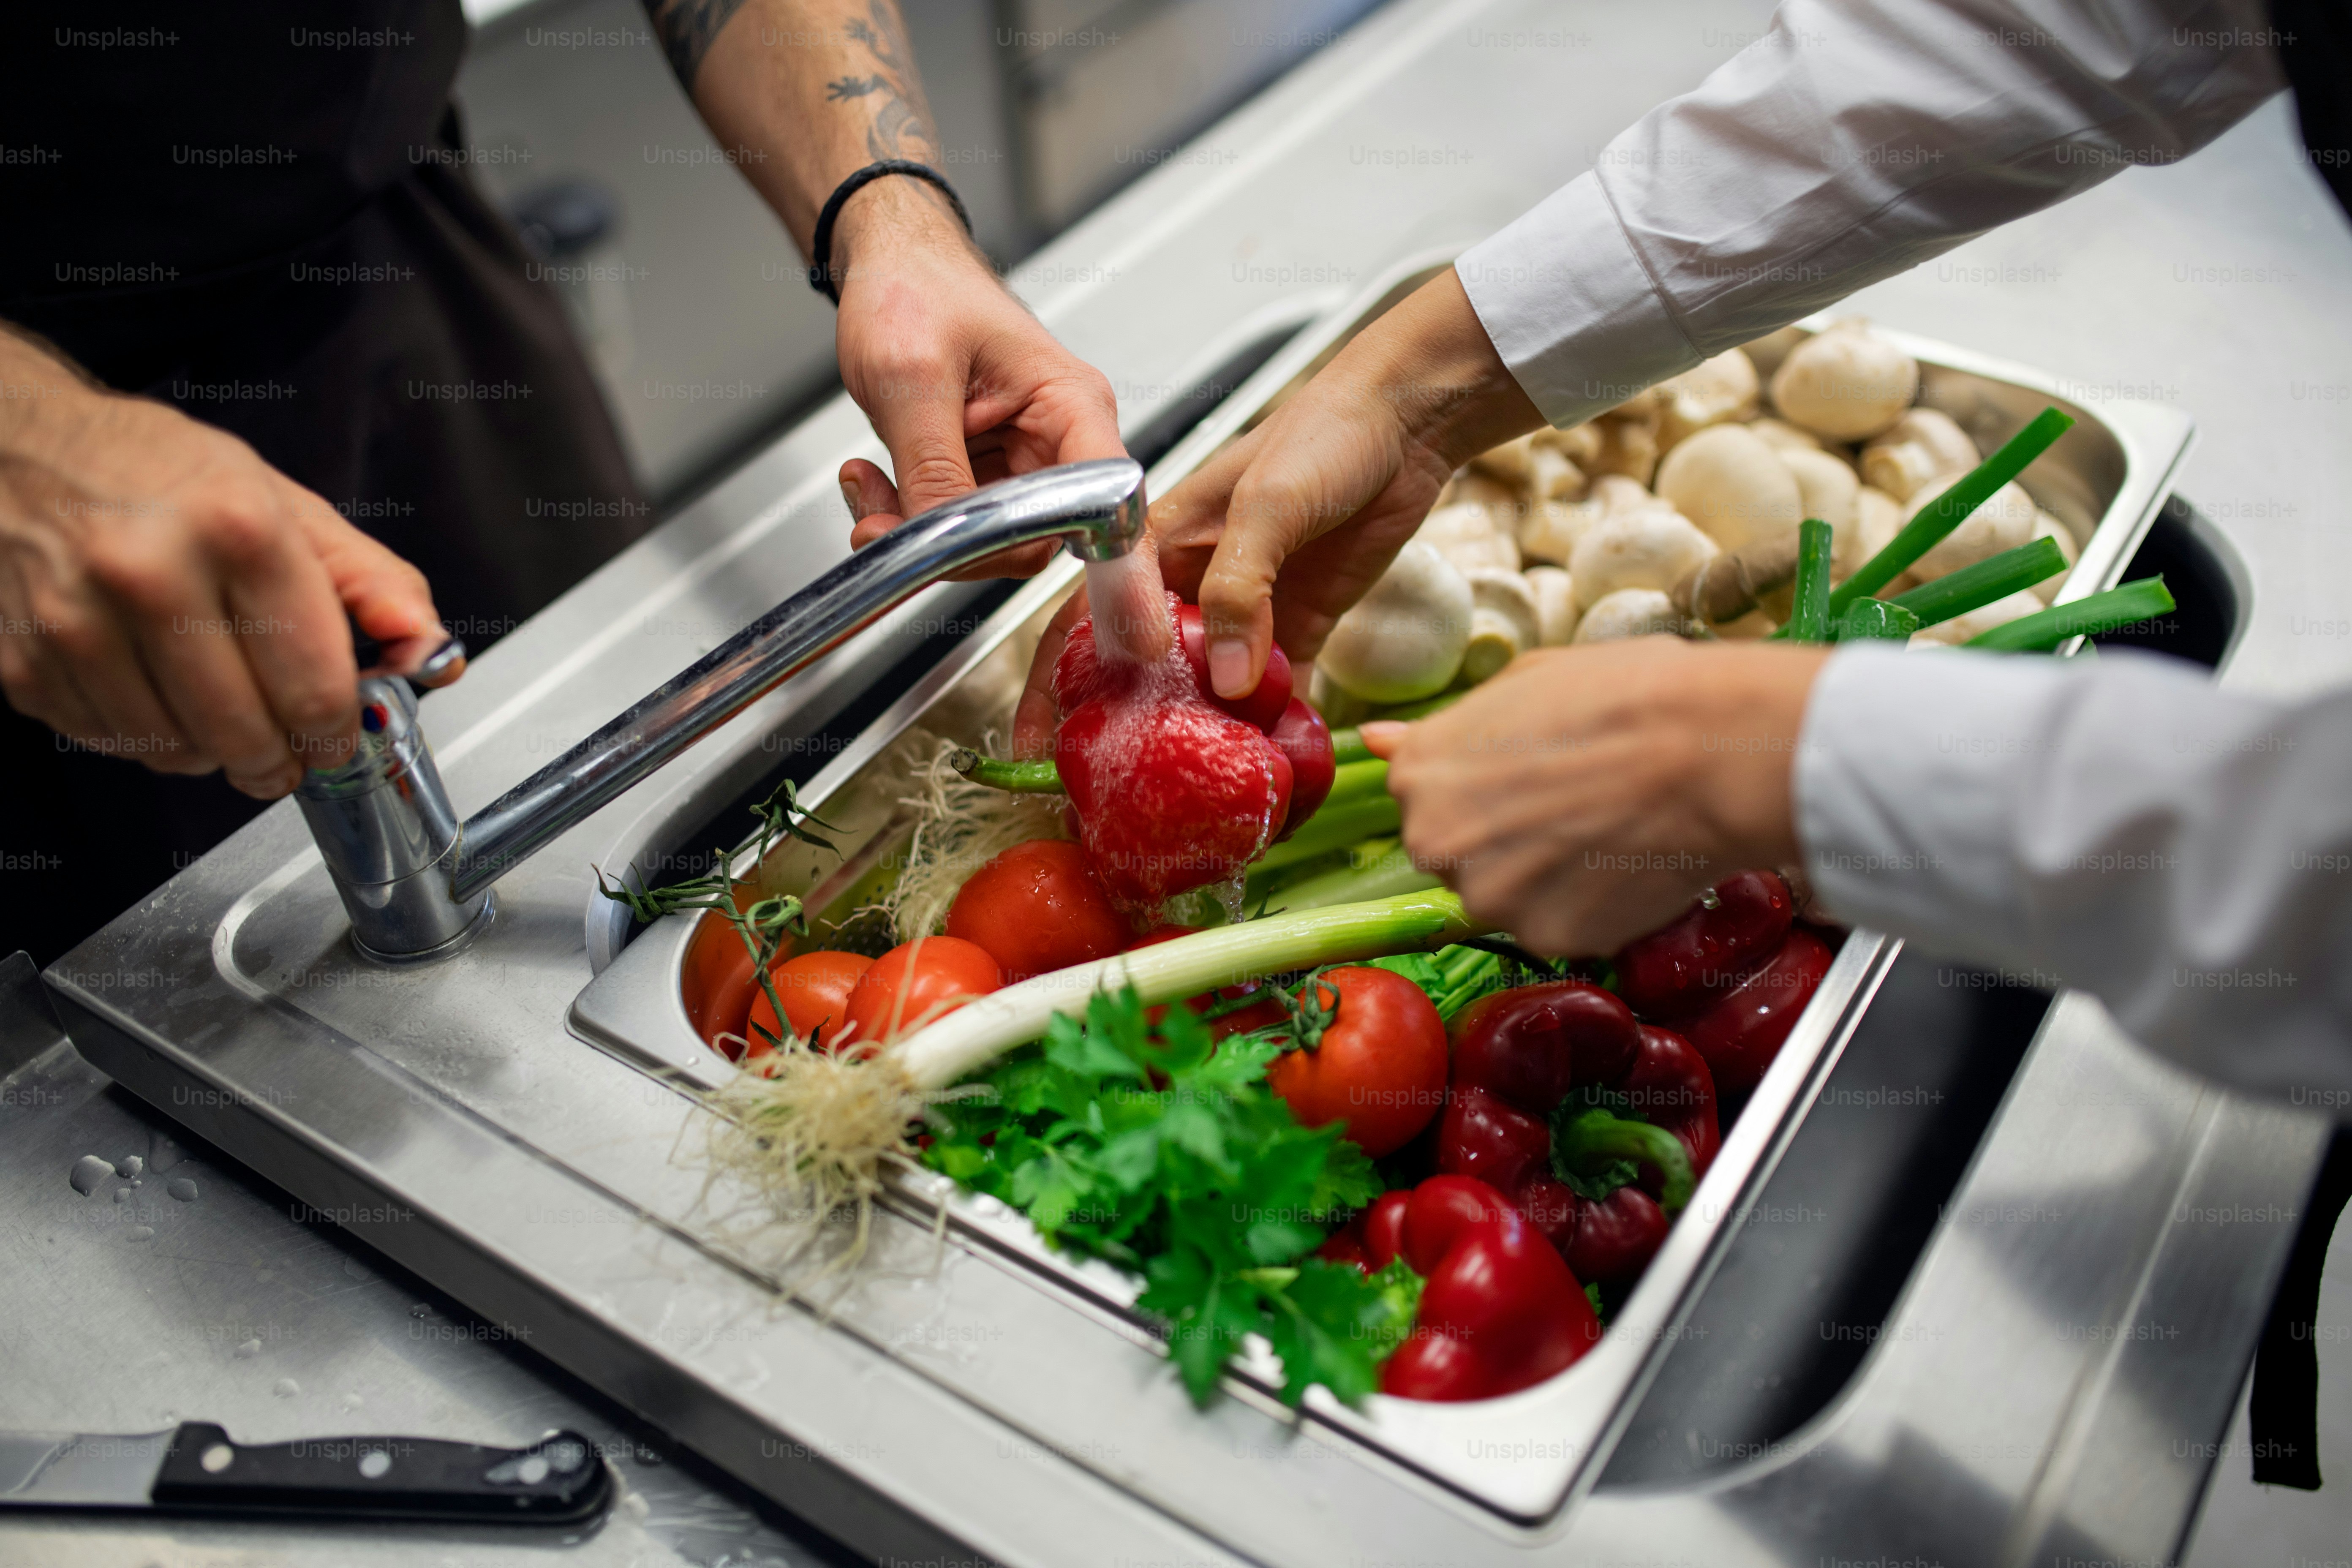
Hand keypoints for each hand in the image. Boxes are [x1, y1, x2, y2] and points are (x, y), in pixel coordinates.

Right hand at [0, 330, 452, 798]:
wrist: (24, 448)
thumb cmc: (164, 477)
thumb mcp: (287, 507)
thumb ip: (374, 584)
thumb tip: (433, 653)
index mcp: (237, 530)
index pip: (313, 684)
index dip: (337, 732)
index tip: (340, 739)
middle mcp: (150, 572)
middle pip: (246, 732)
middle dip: (282, 760)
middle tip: (289, 751)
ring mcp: (77, 621)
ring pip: (177, 751)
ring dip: (213, 753)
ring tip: (221, 713)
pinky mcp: (25, 661)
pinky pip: (112, 744)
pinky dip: (147, 737)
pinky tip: (157, 692)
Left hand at [831, 182, 1123, 577]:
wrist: (887, 262)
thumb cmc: (914, 286)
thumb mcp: (912, 377)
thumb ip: (932, 468)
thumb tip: (942, 542)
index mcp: (1072, 407)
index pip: (1103, 505)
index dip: (1077, 552)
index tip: (1009, 570)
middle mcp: (1059, 439)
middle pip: (1032, 537)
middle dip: (951, 542)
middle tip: (882, 523)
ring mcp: (1022, 458)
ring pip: (986, 537)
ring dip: (916, 527)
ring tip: (866, 487)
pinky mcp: (986, 468)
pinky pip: (956, 519)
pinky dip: (906, 512)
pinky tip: (873, 481)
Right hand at [1012, 267, 1536, 751]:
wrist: (1409, 422)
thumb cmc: (1327, 432)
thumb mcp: (1270, 503)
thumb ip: (1242, 586)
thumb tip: (1230, 677)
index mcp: (1159, 545)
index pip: (1089, 623)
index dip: (1058, 685)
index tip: (1040, 744)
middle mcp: (1192, 585)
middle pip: (1141, 671)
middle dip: (1121, 731)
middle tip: (1104, 796)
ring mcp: (1245, 613)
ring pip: (1205, 691)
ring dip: (1196, 742)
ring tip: (1181, 804)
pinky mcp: (1297, 629)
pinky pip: (1274, 694)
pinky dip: (1268, 731)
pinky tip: (1265, 774)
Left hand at [1361, 639, 1831, 953]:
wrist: (1712, 749)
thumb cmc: (1626, 695)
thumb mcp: (1523, 683)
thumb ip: (1446, 726)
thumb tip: (1376, 739)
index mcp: (1419, 771)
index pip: (1424, 793)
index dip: (1484, 781)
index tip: (1531, 767)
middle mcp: (1435, 841)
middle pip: (1456, 850)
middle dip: (1503, 834)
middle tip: (1573, 799)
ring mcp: (1489, 897)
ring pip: (1504, 894)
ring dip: (1544, 874)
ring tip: (1606, 828)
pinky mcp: (1546, 938)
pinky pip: (1556, 926)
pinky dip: (1587, 905)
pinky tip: (1626, 863)